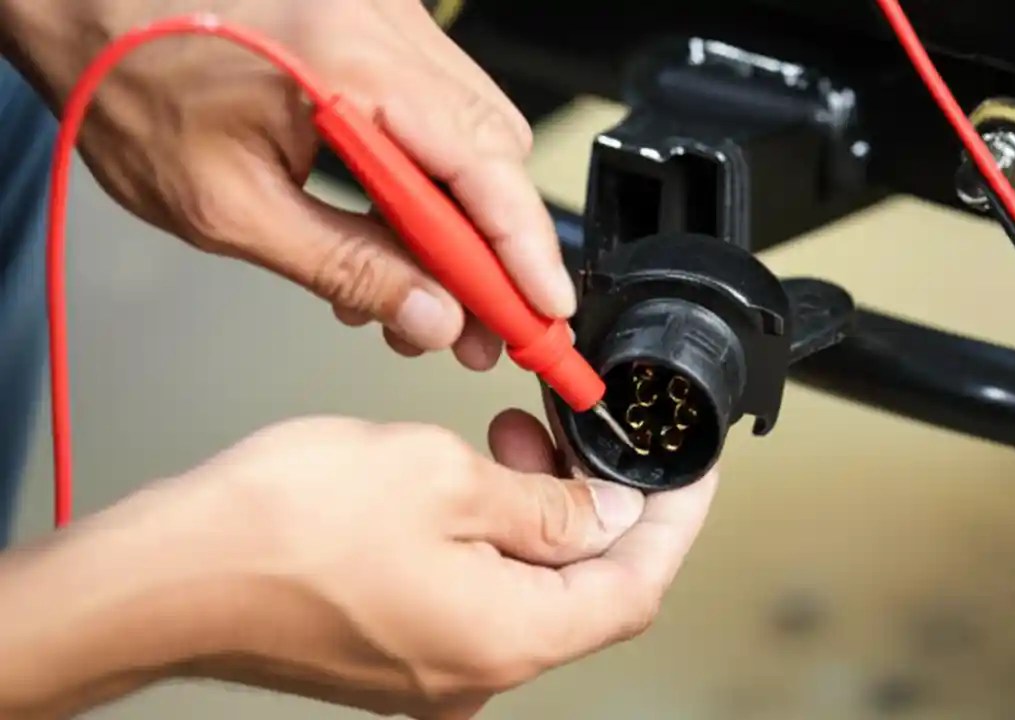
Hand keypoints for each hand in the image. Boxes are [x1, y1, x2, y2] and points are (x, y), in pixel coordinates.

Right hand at [0, 414, 718, 718]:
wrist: (165, 576)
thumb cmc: (280, 530)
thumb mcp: (445, 479)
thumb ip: (544, 504)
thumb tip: (603, 516)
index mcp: (509, 637)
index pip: (637, 583)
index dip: (674, 519)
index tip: (689, 470)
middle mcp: (477, 670)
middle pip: (587, 588)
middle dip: (600, 501)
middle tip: (583, 433)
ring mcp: (433, 667)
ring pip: (531, 586)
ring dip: (542, 510)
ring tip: (516, 435)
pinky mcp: (396, 650)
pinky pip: (478, 592)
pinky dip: (494, 534)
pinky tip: (470, 480)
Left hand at [1, 0, 569, 367]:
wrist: (85, 1)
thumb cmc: (126, 81)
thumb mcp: (228, 205)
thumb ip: (344, 265)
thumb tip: (431, 315)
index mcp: (348, 66)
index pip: (478, 170)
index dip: (521, 253)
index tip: (541, 316)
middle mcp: (384, 30)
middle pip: (495, 153)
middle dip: (500, 250)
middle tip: (488, 327)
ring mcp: (390, 23)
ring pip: (478, 133)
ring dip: (468, 223)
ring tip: (431, 296)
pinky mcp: (380, 31)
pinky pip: (441, 112)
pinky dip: (437, 182)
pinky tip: (404, 235)